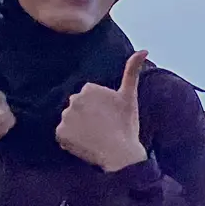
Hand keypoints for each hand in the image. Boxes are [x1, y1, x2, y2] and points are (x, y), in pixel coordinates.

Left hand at [56, 52, 149, 172]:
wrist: (121, 155)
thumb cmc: (126, 125)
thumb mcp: (129, 96)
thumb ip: (132, 71)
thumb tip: (144, 50)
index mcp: (88, 89)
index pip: (87, 99)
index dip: (98, 110)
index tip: (108, 118)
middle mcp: (74, 100)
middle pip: (76, 109)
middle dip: (86, 117)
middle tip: (102, 129)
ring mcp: (66, 117)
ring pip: (69, 122)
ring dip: (78, 129)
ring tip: (94, 137)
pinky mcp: (60, 134)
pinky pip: (62, 136)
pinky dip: (70, 141)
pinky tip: (85, 144)